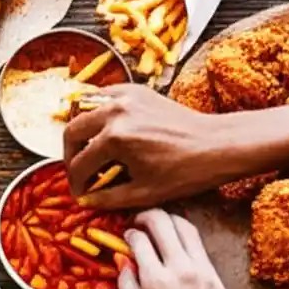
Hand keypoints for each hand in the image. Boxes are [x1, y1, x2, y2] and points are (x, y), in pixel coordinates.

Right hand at [64, 84, 249, 208]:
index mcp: (114, 138)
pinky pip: (102, 97)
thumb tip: (84, 199)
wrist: (217, 145)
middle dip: (71, 155)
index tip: (80, 193)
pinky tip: (105, 129)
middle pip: (72, 132)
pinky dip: (97, 112)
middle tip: (79, 172)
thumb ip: (107, 198)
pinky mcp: (136, 90)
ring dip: (81, 132)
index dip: (76, 184)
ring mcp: (125, 96)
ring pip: (83, 110)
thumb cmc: (184, 173)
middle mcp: (114, 112)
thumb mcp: (143, 194)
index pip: (80, 163)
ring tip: (90, 150)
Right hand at [118, 210, 236, 288]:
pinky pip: (200, 246)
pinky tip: (177, 246)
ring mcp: (203, 271)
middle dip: (147, 216)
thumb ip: (127, 286)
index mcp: (156, 281)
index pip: (140, 239)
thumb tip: (123, 262)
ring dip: (169, 220)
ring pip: (186, 227)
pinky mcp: (216, 277)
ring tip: (159, 226)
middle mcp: (181, 269)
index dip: (129, 233)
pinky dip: (185, 238)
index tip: (126, 236)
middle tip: (139, 221)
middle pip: (163, 223)